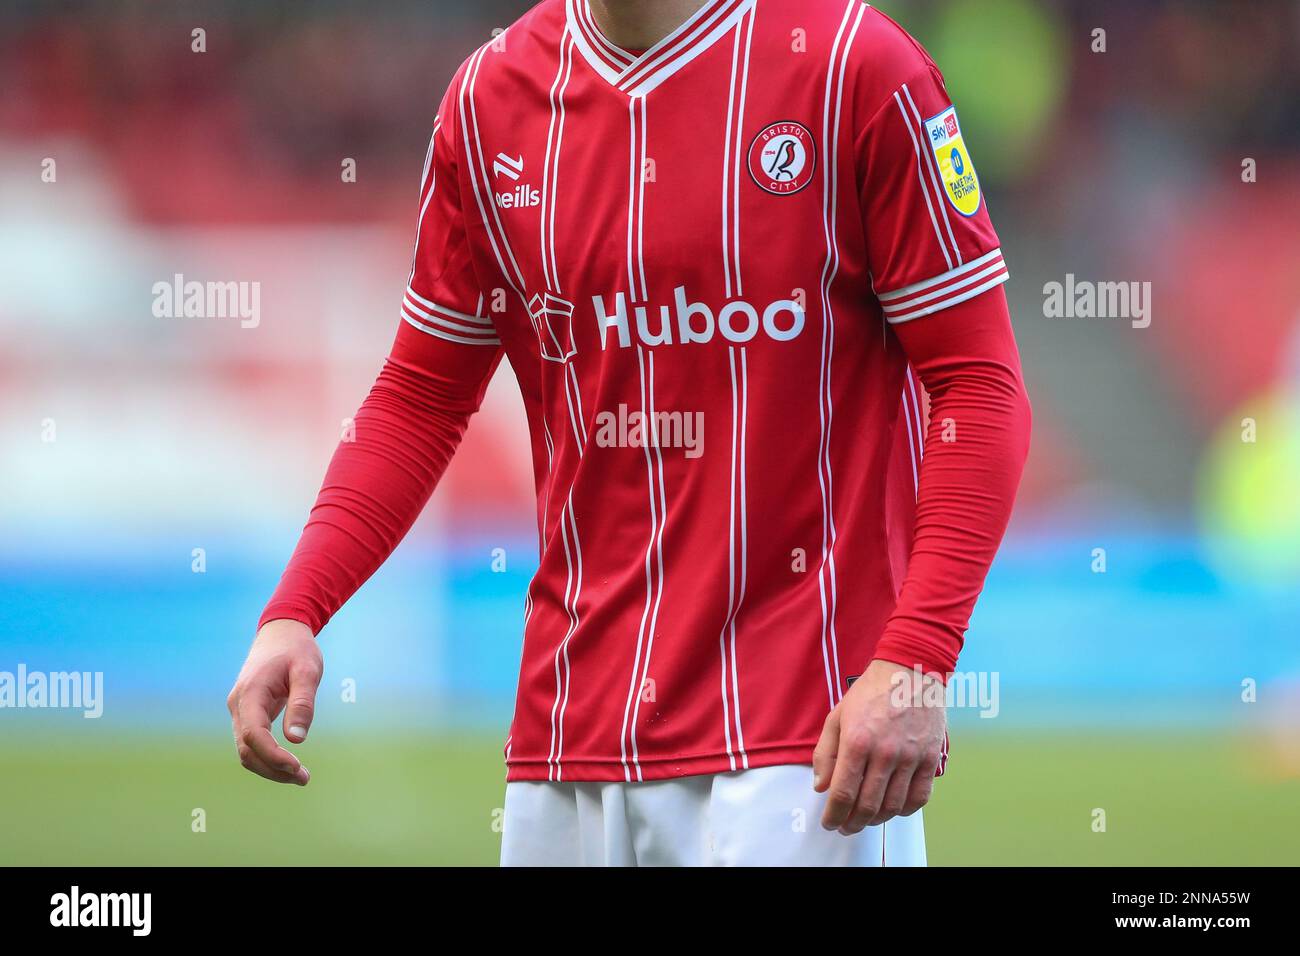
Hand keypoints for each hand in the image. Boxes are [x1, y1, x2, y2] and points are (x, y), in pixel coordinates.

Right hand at [226, 619, 321, 785]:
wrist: (281, 633)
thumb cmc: (296, 649)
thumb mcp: (307, 670)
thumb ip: (303, 702)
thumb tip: (296, 739)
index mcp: (251, 693)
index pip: (254, 735)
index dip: (273, 756)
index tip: (297, 767)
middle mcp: (239, 705)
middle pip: (247, 749)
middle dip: (273, 768)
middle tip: (304, 778)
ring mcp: (240, 710)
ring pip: (247, 750)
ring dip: (270, 767)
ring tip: (301, 776)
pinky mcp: (248, 714)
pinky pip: (252, 742)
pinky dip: (268, 757)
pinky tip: (289, 764)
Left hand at [812, 659, 945, 832]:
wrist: (910, 671)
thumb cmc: (870, 692)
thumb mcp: (837, 716)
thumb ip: (826, 753)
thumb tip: (821, 785)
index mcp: (857, 741)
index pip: (843, 793)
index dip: (833, 815)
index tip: (829, 822)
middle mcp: (885, 753)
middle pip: (867, 806)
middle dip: (852, 823)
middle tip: (845, 826)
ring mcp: (910, 757)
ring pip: (893, 806)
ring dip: (876, 820)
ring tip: (866, 819)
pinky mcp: (930, 758)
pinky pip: (919, 797)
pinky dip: (905, 811)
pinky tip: (893, 809)